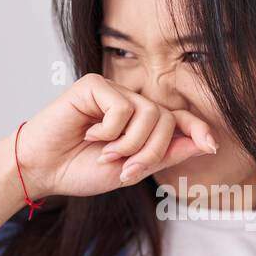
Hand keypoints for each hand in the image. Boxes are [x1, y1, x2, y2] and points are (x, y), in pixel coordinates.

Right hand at [13, 73, 217, 198]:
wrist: (42, 170)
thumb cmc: (79, 170)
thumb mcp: (130, 170)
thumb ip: (164, 155)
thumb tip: (203, 143)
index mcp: (140, 124)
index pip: (178, 119)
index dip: (198, 129)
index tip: (212, 146)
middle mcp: (130, 104)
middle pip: (167, 119)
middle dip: (152, 151)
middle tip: (127, 170)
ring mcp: (113, 92)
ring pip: (149, 113)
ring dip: (131, 144)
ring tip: (106, 155)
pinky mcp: (94, 85)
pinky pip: (122, 107)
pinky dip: (110, 130)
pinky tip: (88, 135)